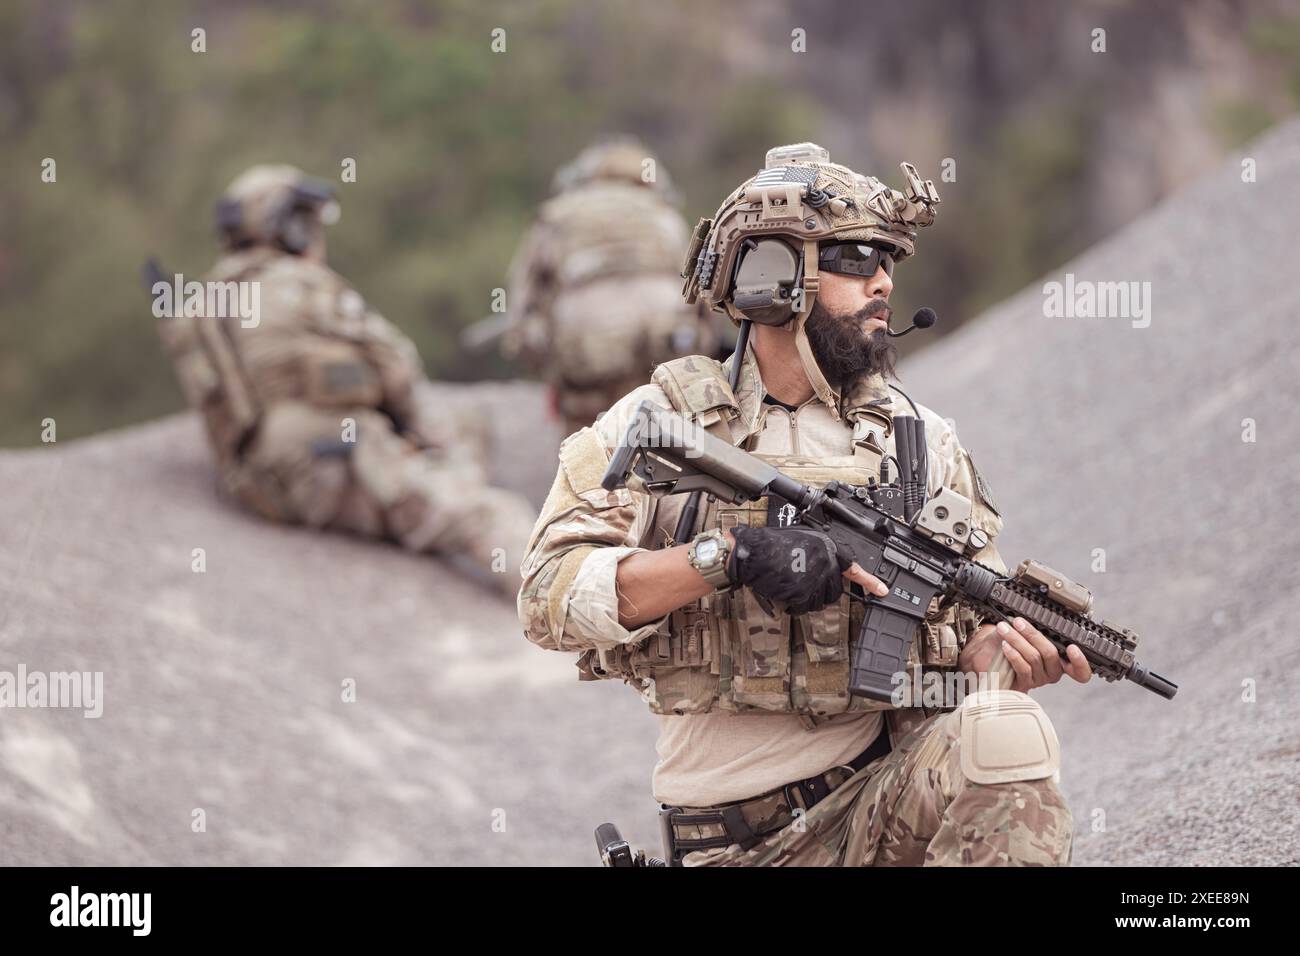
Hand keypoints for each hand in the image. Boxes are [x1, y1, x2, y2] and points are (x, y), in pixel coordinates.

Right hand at [726, 526, 888, 613]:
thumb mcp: (803, 540)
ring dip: (806, 598)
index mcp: (827, 548)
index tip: (883, 591)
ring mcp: (817, 579)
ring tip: (790, 583)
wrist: (753, 554)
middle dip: (821, 592)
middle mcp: (826, 563)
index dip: (870, 581)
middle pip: (834, 591)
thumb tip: (828, 566)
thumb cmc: (771, 545)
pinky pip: (805, 607)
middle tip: (802, 583)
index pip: (854, 568)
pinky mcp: (804, 593)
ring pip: (820, 601)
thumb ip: (820, 554)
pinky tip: (784, 591)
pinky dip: (794, 604)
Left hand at [958, 617, 1092, 691]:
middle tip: (1018, 622)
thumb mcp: (1030, 636)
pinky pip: (1022, 668)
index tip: (1072, 648)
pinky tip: (1006, 645)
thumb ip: (1040, 631)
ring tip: (1004, 629)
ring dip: (1017, 640)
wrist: (991, 657)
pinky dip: (1013, 654)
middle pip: (1050, 653)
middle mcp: (1053, 672)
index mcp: (1061, 661)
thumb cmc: (1014, 643)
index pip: (1080, 670)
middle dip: (1032, 634)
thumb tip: (1037, 615)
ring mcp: (1039, 679)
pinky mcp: (1024, 684)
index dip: (1080, 661)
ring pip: (1034, 658)